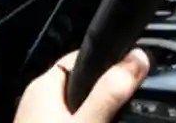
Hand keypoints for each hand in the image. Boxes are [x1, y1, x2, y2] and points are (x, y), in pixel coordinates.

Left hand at [15, 49, 149, 121]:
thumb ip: (110, 92)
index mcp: (44, 85)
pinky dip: (85, 120)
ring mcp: (37, 119)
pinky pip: (69, 119)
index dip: (111, 64)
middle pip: (84, 84)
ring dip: (97, 111)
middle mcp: (37, 99)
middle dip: (105, 94)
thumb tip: (138, 58)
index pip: (85, 58)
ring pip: (77, 106)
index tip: (132, 75)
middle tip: (122, 109)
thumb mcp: (86, 122)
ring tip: (110, 119)